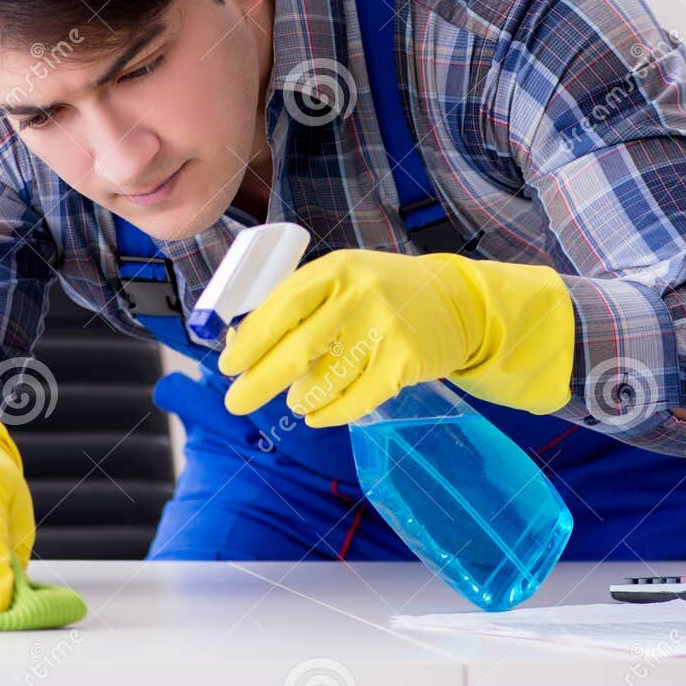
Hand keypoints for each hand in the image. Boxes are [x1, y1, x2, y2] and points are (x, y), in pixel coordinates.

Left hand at [217, 249, 574, 427]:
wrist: (458, 301)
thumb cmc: (382, 293)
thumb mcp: (341, 282)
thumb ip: (299, 308)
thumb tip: (244, 349)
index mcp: (334, 270)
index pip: (280, 308)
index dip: (249, 341)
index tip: (227, 365)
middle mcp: (358, 295)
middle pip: (296, 349)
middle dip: (258, 381)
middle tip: (236, 403)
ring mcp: (384, 329)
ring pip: (324, 379)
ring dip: (300, 397)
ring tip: (294, 401)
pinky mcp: (404, 362)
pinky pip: (356, 400)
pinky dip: (330, 412)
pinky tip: (317, 415)